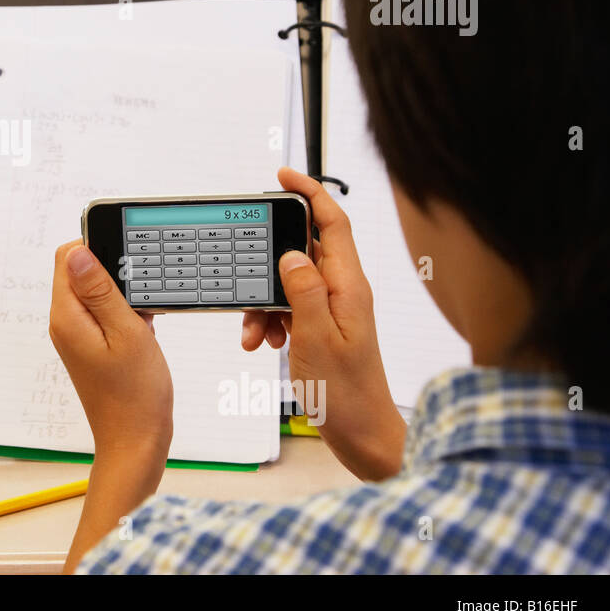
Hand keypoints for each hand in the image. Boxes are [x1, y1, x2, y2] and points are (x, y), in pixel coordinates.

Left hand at [49, 242, 172, 463]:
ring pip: (97, 291)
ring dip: (124, 293)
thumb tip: (78, 251)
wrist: (136, 442)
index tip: (128, 257)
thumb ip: (101, 290)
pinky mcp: (92, 345)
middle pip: (81, 271)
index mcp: (67, 316)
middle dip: (114, 270)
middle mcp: (66, 323)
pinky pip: (106, 313)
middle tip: (142, 290)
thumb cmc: (135, 395)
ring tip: (144, 316)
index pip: (68, 256)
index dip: (97, 246)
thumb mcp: (126, 332)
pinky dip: (127, 312)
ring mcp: (78, 335)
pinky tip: (145, 327)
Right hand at [241, 168, 404, 479]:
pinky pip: (290, 308)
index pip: (334, 223)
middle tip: (247, 271)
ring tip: (256, 331)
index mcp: (350, 286)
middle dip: (269, 263)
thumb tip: (292, 252)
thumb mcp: (316, 338)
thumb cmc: (346, 394)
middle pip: (303, 251)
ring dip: (265, 301)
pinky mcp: (323, 327)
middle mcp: (345, 291)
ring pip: (290, 282)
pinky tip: (263, 342)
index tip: (283, 175)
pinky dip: (270, 320)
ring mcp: (335, 309)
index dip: (310, 193)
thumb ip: (303, 290)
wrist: (362, 435)